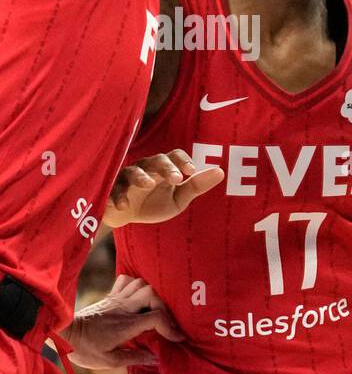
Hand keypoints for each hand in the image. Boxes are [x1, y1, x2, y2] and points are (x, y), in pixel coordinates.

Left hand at [64, 275, 182, 368]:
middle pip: (153, 295)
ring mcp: (116, 299)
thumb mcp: (109, 361)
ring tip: (153, 309)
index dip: (171, 327)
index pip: (157, 317)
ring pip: (142, 284)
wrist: (62, 333)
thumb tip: (156, 358)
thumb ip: (135, 358)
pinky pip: (126, 281)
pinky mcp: (110, 296)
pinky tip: (137, 298)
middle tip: (164, 323)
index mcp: (126, 324)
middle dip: (164, 308)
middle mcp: (123, 308)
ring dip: (152, 295)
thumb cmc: (84, 349)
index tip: (177, 338)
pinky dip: (136, 285)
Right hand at [103, 149, 224, 227]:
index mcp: (163, 168)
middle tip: (176, 178)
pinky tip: (124, 206)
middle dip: (166, 167)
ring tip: (147, 185)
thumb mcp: (179, 198)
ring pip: (132, 172)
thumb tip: (220, 171)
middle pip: (156, 160)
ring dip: (140, 177)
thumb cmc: (154, 204)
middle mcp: (145, 169)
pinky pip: (111, 191)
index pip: (174, 155)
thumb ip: (196, 186)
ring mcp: (126, 179)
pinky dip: (117, 197)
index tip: (192, 172)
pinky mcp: (110, 191)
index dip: (182, 160)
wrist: (127, 218)